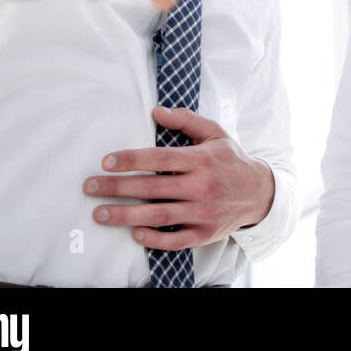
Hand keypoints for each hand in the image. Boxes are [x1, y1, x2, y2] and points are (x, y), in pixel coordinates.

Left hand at [84, 107, 275, 249]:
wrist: (260, 193)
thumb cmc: (231, 161)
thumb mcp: (215, 134)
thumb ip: (187, 121)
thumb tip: (157, 111)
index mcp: (201, 160)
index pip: (159, 158)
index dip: (131, 159)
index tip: (106, 162)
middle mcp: (201, 186)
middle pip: (152, 187)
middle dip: (117, 187)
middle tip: (90, 187)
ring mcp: (203, 212)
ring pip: (158, 215)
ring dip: (125, 215)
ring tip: (100, 213)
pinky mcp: (204, 233)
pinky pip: (175, 239)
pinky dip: (153, 238)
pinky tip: (135, 233)